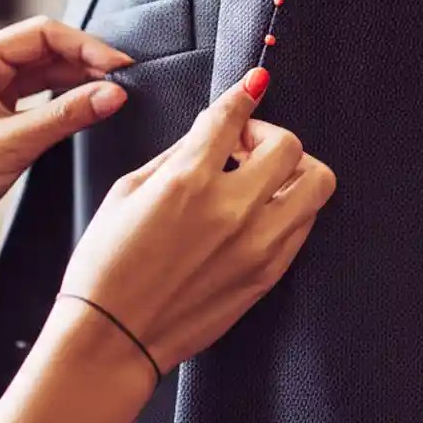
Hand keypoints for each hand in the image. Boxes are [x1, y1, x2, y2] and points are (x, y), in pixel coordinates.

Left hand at [0, 16, 132, 253]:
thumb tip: (115, 94)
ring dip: (78, 82)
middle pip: (45, 51)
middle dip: (85, 62)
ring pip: (45, 76)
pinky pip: (40, 100)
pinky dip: (65, 103)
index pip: (41, 34)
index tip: (119, 67)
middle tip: (124, 81)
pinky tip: (88, 109)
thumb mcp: (14, 143)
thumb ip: (67, 115)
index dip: (85, 46)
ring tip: (112, 95)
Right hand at [59, 68, 336, 374]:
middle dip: (266, 134)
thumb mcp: (126, 193)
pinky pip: (305, 225)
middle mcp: (232, 209)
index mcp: (188, 181)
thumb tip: (207, 134)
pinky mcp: (268, 275)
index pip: (234, 116)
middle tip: (244, 146)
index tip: (255, 84)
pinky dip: (290, 207)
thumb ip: (175, 156)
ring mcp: (258, 245)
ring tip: (261, 178)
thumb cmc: (107, 268)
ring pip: (316, 184)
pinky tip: (260, 212)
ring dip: (292, 169)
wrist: (114, 338)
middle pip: (289, 145)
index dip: (246, 92)